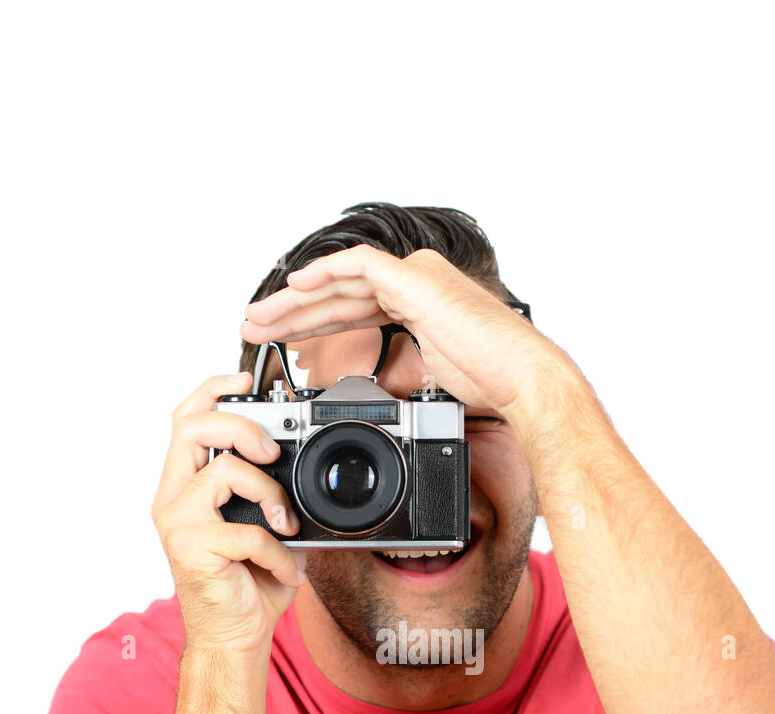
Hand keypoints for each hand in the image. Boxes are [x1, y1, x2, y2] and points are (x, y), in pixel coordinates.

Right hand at [152, 371, 305, 658]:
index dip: (212, 389)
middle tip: (272, 451)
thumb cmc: (247, 586)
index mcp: (186, 487)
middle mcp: (172, 499)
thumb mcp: (265, 529)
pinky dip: (278, 552)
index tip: (244, 377)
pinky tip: (283, 570)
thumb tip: (304, 467)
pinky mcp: (192, 548)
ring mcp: (177, 522)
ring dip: (271, 495)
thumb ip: (271, 494)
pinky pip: (248, 530)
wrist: (233, 639)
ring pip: (225, 470)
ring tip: (285, 526)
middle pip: (192, 425)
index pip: (186, 419)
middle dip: (241, 424)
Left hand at [240, 247, 571, 416]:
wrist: (520, 377)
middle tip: (254, 326)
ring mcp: (415, 277)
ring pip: (339, 281)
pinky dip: (325, 273)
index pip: (352, 306)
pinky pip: (359, 265)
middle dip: (292, 313)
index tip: (282, 339)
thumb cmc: (492, 380)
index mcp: (418, 302)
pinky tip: (295, 287)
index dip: (312, 322)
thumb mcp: (434, 375)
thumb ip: (405, 367)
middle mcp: (414, 282)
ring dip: (294, 302)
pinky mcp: (415, 280)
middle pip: (339, 294)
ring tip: (259, 318)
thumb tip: (383, 386)